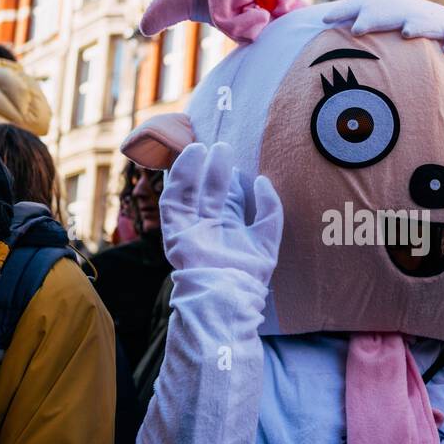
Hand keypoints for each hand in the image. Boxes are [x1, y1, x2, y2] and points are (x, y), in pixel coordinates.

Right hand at [160, 142, 282, 281]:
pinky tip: (187, 159)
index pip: (227, 198)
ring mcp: (191, 230)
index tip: (237, 160)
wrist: (228, 296)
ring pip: (190, 193)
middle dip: (215, 170)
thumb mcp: (268, 240)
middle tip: (223, 147)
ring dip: (194, 170)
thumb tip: (263, 181)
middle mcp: (209, 229)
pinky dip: (178, 178)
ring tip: (202, 147)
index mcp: (229, 231)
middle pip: (209, 192)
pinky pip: (173, 201)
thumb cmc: (249, 276)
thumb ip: (270, 210)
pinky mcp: (175, 233)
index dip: (231, 178)